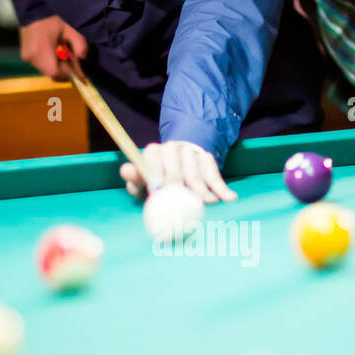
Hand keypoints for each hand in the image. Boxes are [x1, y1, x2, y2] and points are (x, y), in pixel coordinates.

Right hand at [19, 14, 87, 77]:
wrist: (34, 9)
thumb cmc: (53, 18)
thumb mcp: (71, 29)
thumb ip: (80, 45)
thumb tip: (83, 59)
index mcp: (41, 50)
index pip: (56, 73)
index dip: (67, 72)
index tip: (74, 64)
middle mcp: (31, 57)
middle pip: (51, 73)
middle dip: (63, 68)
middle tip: (69, 55)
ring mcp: (26, 57)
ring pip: (45, 70)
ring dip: (55, 64)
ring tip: (60, 50)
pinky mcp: (25, 56)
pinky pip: (40, 65)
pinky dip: (48, 61)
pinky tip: (52, 49)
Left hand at [120, 140, 237, 203]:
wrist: (183, 159)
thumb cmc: (160, 175)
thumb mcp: (145, 178)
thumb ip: (135, 177)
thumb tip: (126, 170)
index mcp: (154, 151)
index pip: (152, 160)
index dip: (155, 178)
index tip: (159, 194)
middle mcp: (172, 148)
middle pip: (174, 169)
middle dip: (178, 190)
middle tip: (181, 206)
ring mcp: (191, 152)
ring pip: (195, 173)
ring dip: (200, 192)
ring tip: (203, 205)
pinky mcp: (207, 159)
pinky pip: (214, 174)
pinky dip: (221, 188)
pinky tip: (228, 198)